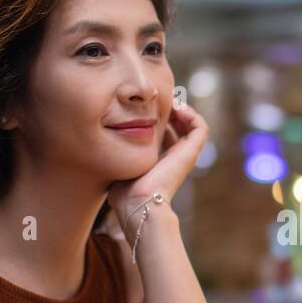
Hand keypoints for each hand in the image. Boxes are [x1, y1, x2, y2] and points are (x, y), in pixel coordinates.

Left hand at [106, 102, 207, 236]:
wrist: (137, 203)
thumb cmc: (123, 192)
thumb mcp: (119, 165)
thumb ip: (116, 153)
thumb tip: (101, 142)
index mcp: (160, 162)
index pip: (164, 135)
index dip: (157, 118)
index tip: (144, 107)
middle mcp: (175, 158)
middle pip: (179, 128)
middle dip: (169, 110)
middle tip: (157, 99)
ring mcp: (185, 156)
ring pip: (193, 126)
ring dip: (183, 110)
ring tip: (169, 101)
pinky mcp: (190, 153)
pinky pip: (200, 128)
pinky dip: (191, 115)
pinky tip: (175, 108)